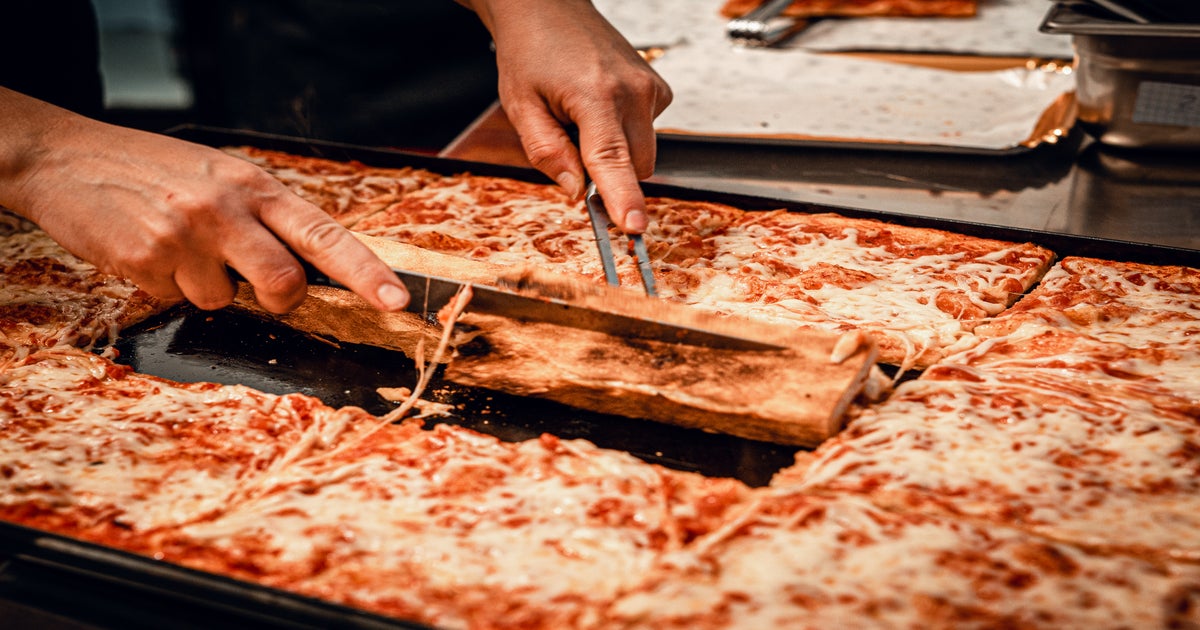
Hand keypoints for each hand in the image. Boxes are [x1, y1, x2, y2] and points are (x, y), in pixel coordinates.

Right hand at [0, 88, 409, 313]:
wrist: (67, 157)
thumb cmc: (158, 171)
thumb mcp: (223, 177)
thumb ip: (268, 219)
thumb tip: (313, 273)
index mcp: (257, 187)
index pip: (326, 235)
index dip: (367, 272)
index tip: (398, 301)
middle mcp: (227, 208)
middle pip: (285, 284)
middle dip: (277, 299)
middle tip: (250, 282)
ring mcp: (186, 235)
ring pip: (224, 302)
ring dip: (206, 288)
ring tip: (179, 248)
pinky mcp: (145, 259)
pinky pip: (175, 300)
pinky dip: (165, 286)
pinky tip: (148, 251)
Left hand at [462, 0, 671, 233]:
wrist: (549, 9)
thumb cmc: (531, 53)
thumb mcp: (521, 106)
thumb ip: (547, 152)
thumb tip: (577, 191)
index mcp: (594, 94)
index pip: (611, 159)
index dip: (623, 198)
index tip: (634, 228)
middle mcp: (632, 90)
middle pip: (634, 167)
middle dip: (607, 173)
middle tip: (570, 142)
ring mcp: (650, 87)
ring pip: (644, 154)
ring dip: (615, 152)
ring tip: (583, 117)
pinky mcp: (658, 88)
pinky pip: (647, 133)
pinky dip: (625, 133)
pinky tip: (600, 107)